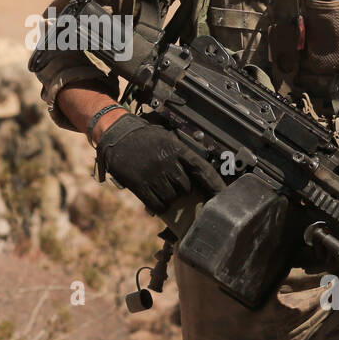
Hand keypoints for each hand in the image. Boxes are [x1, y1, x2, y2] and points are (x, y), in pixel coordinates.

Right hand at [95, 115, 225, 213]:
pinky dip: (159, 206)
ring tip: (162, 190)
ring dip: (170, 198)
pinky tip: (157, 201)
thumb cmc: (143, 136)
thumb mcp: (166, 137)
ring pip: (171, 197)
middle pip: (185, 187)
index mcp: (176, 149)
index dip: (214, 183)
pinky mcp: (139, 185)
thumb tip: (197, 174)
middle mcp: (167, 162)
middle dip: (183, 189)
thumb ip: (180, 154)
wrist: (116, 134)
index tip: (222, 194)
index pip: (201, 169)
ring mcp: (153, 175)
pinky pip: (157, 204)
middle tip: (174, 185)